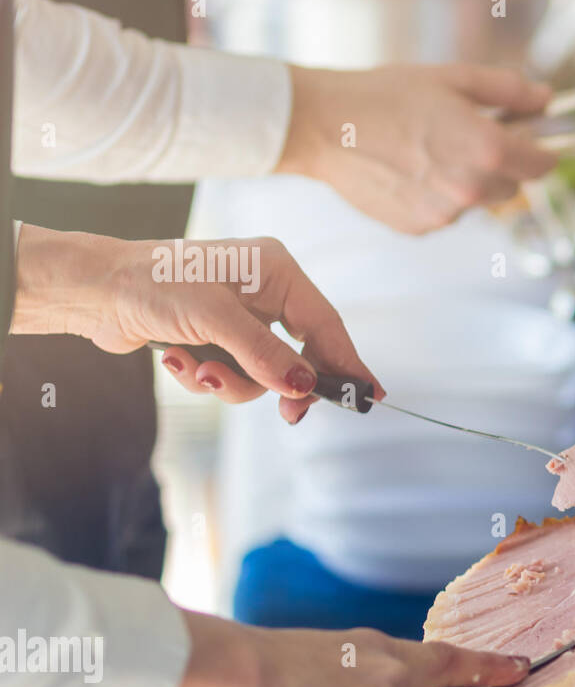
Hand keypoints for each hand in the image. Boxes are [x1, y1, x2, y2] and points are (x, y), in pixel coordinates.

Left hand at [11, 225, 378, 423]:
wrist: (92, 290)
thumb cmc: (152, 285)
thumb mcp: (215, 320)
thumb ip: (264, 355)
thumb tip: (302, 386)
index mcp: (276, 271)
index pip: (326, 324)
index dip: (349, 361)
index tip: (370, 394)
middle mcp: (264, 292)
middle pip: (298, 353)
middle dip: (278, 383)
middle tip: (287, 415)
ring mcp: (240, 317)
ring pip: (261, 373)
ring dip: (228, 382)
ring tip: (194, 370)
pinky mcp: (215, 338)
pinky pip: (231, 374)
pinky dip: (204, 375)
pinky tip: (175, 359)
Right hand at [276, 63, 555, 232]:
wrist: (327, 125)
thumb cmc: (388, 94)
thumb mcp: (454, 78)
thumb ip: (509, 91)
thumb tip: (547, 99)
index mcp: (487, 150)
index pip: (542, 165)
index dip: (544, 151)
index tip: (538, 143)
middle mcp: (471, 189)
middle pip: (512, 186)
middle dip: (502, 164)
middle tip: (471, 136)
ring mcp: (445, 214)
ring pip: (477, 201)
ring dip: (468, 181)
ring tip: (429, 149)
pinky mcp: (420, 227)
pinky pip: (446, 213)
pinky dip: (438, 195)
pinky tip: (410, 169)